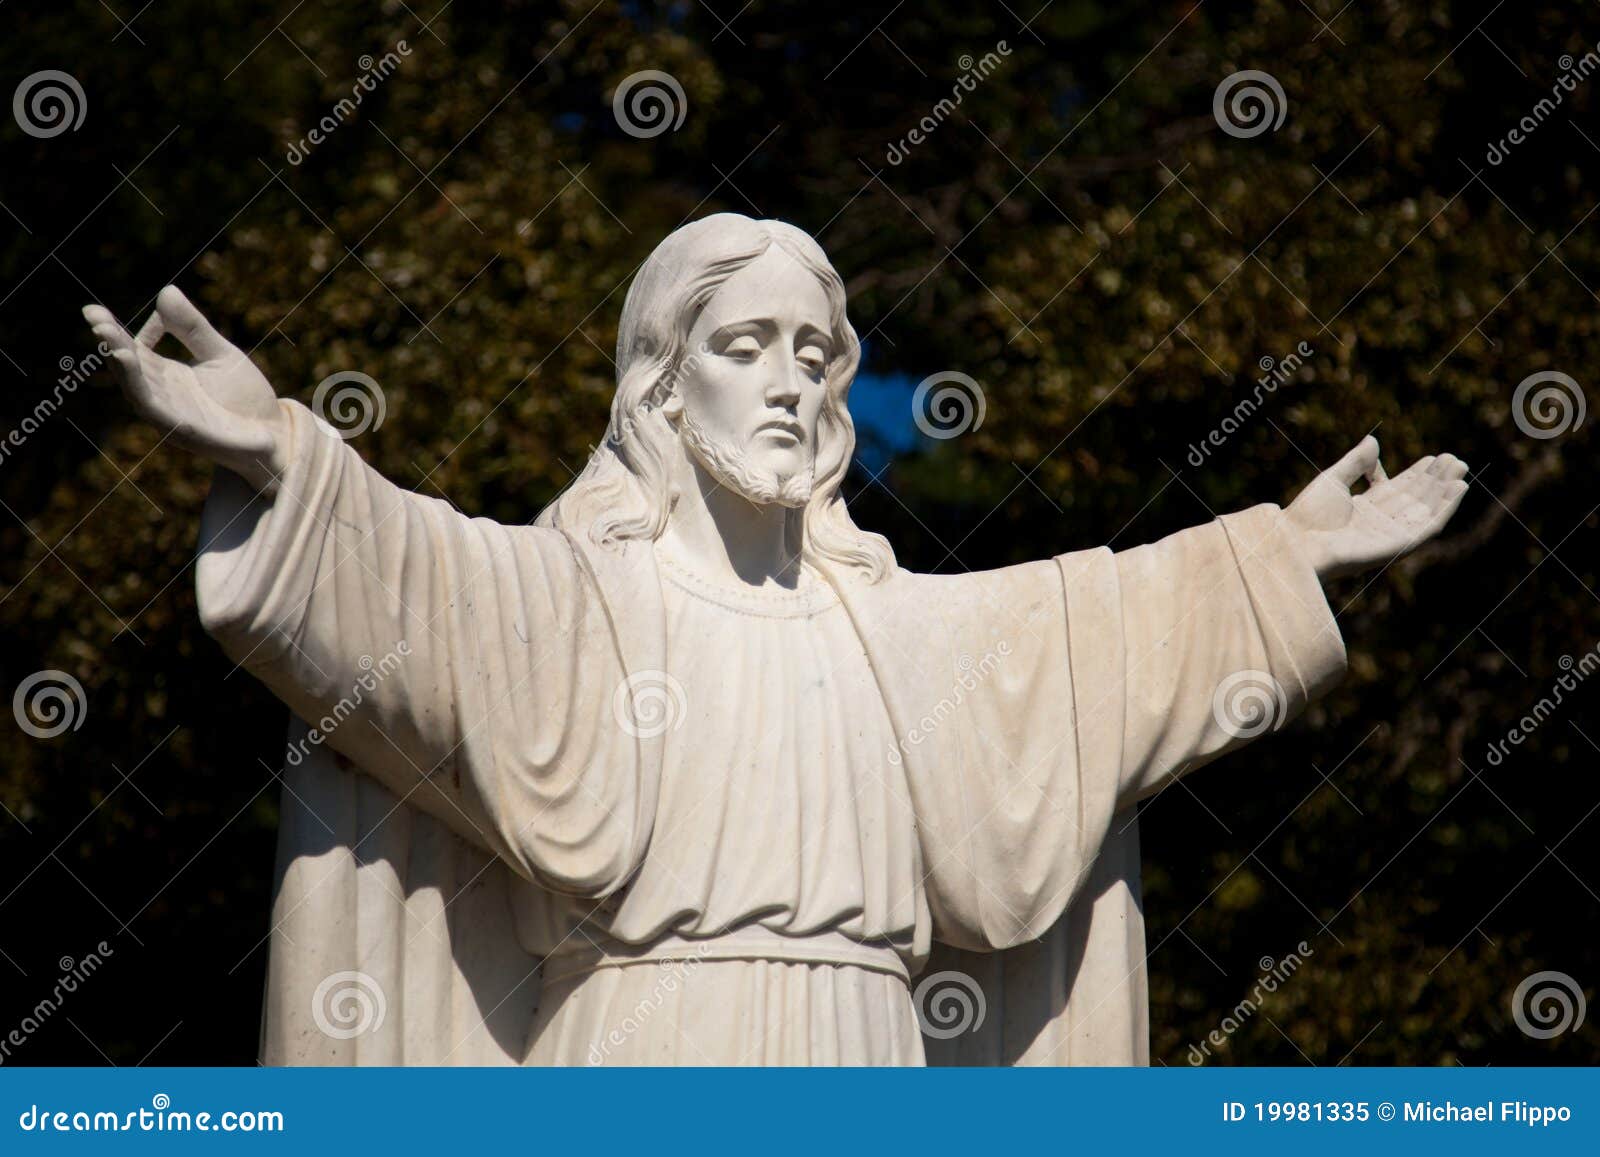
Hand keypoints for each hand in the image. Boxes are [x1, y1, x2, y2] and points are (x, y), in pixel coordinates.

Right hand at [82, 286, 288, 493]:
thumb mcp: (221, 354)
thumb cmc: (246, 399)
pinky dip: (143, 390)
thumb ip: (192, 328)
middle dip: (111, 344)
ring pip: (137, 389)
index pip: (133, 350)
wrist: (277, 435)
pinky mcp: (186, 431)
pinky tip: (133, 366)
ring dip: (122, 366)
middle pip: (130, 368)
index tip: (93, 310)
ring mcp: (172, 415)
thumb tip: (166, 290)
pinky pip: (157, 410)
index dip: (113, 332)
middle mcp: (163, 395)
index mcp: (168, 376)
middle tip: (95, 318)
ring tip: (109, 340)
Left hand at [1285, 435, 1468, 580]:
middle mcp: (1379, 523)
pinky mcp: (1399, 546)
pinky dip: (1445, 508)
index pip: (1397, 489)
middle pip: (1415, 498)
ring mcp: (1390, 535)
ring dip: (1445, 490)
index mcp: (1363, 509)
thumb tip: (1373, 439)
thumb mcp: (1334, 480)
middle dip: (1435, 479)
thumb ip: (1356, 462)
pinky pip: (1429, 527)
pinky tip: (1458, 488)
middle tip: (1454, 458)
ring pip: (1426, 510)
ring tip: (1460, 468)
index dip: (1416, 474)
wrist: (1296, 542)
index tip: (1432, 458)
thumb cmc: (1307, 516)